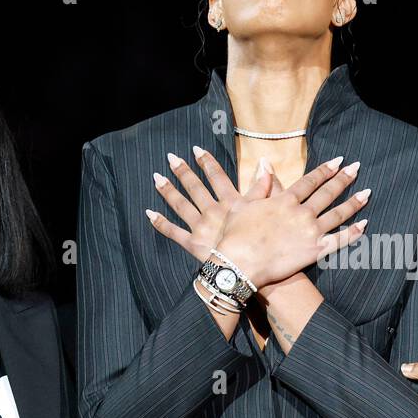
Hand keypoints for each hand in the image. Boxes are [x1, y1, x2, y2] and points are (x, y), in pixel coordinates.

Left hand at [145, 146, 271, 262]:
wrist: (249, 268)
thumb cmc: (262, 241)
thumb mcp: (268, 211)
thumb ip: (266, 186)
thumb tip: (264, 162)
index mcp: (230, 202)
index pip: (217, 176)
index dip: (206, 162)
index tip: (196, 150)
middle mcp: (212, 211)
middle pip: (194, 187)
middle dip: (182, 171)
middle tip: (171, 157)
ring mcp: (200, 227)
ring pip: (180, 205)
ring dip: (168, 191)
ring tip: (157, 178)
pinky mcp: (193, 244)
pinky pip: (173, 232)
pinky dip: (160, 223)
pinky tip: (149, 213)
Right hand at [214, 157, 369, 287]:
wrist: (239, 263)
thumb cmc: (236, 235)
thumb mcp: (242, 205)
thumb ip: (259, 186)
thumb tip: (265, 166)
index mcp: (284, 200)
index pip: (310, 181)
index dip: (325, 170)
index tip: (338, 161)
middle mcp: (301, 213)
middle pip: (327, 193)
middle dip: (343, 179)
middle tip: (357, 168)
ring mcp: (310, 232)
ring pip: (338, 214)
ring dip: (354, 203)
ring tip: (367, 193)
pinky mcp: (314, 251)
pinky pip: (339, 241)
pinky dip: (353, 233)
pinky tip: (365, 225)